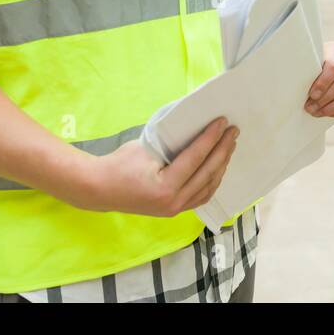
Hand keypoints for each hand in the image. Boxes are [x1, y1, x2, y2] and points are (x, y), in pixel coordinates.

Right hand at [74, 117, 238, 215]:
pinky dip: (212, 180)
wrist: (100, 190)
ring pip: (208, 187)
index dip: (211, 138)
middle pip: (207, 173)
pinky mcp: (174, 211)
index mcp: (165, 187)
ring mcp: (175, 210)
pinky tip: (218, 166)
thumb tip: (196, 130)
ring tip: (229, 145)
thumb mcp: (145, 148)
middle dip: (223, 150)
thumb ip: (171, 144)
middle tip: (233, 131)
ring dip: (221, 165)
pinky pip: (201, 196)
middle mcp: (174, 202)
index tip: (223, 123)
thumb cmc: (119, 164)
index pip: (196, 158)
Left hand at [305, 41, 333, 117]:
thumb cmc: (304, 63)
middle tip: (309, 107)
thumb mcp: (303, 60)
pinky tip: (325, 113)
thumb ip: (301, 66)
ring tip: (315, 111)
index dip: (322, 84)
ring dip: (330, 109)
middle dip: (324, 100)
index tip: (311, 94)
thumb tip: (290, 78)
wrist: (313, 64)